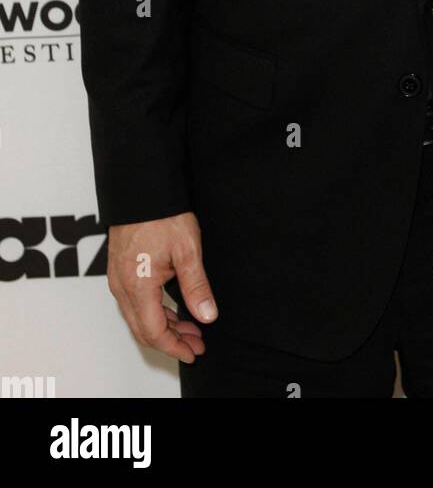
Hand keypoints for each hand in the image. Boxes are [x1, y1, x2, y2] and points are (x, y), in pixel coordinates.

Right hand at [106, 211, 217, 362]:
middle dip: (171, 341)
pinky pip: (134, 303)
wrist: (142, 189)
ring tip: (190, 329)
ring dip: (163, 327)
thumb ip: (196, 286)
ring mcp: (117, 279)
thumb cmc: (163, 214)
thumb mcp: (188, 251)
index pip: (154, 332)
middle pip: (143, 329)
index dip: (175, 347)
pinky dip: (154, 313)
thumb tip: (207, 316)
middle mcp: (121, 287)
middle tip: (196, 344)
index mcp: (137, 286)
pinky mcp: (119, 270)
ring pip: (138, 317)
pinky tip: (173, 310)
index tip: (194, 353)